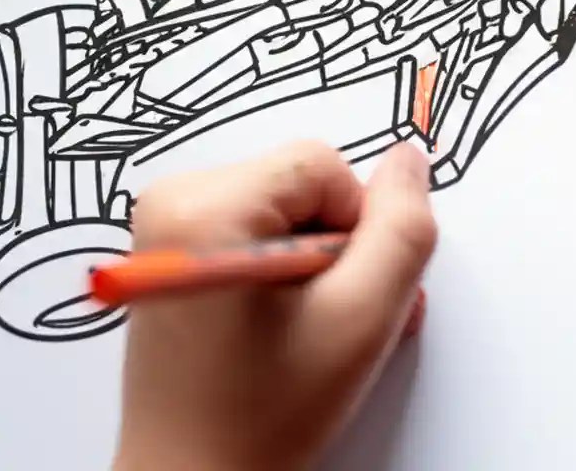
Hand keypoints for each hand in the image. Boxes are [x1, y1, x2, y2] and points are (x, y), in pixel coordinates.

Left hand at [112, 141, 436, 470]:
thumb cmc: (260, 414)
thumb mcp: (361, 318)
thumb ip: (402, 229)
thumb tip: (408, 160)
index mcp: (203, 206)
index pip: (323, 165)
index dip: (358, 228)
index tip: (342, 293)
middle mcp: (172, 202)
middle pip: (302, 186)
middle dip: (339, 249)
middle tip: (335, 320)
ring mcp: (167, 229)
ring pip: (287, 211)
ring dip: (319, 266)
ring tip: (312, 331)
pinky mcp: (175, 254)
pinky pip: (257, 232)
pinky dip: (287, 273)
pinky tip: (287, 326)